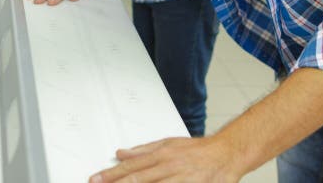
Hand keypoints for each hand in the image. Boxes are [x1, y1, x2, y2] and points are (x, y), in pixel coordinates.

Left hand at [89, 136, 242, 182]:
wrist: (227, 153)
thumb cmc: (198, 150)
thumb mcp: (169, 144)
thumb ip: (144, 150)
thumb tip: (121, 152)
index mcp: (162, 154)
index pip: (131, 166)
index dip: (112, 174)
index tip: (95, 179)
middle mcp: (169, 166)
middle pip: (138, 178)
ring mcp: (181, 179)